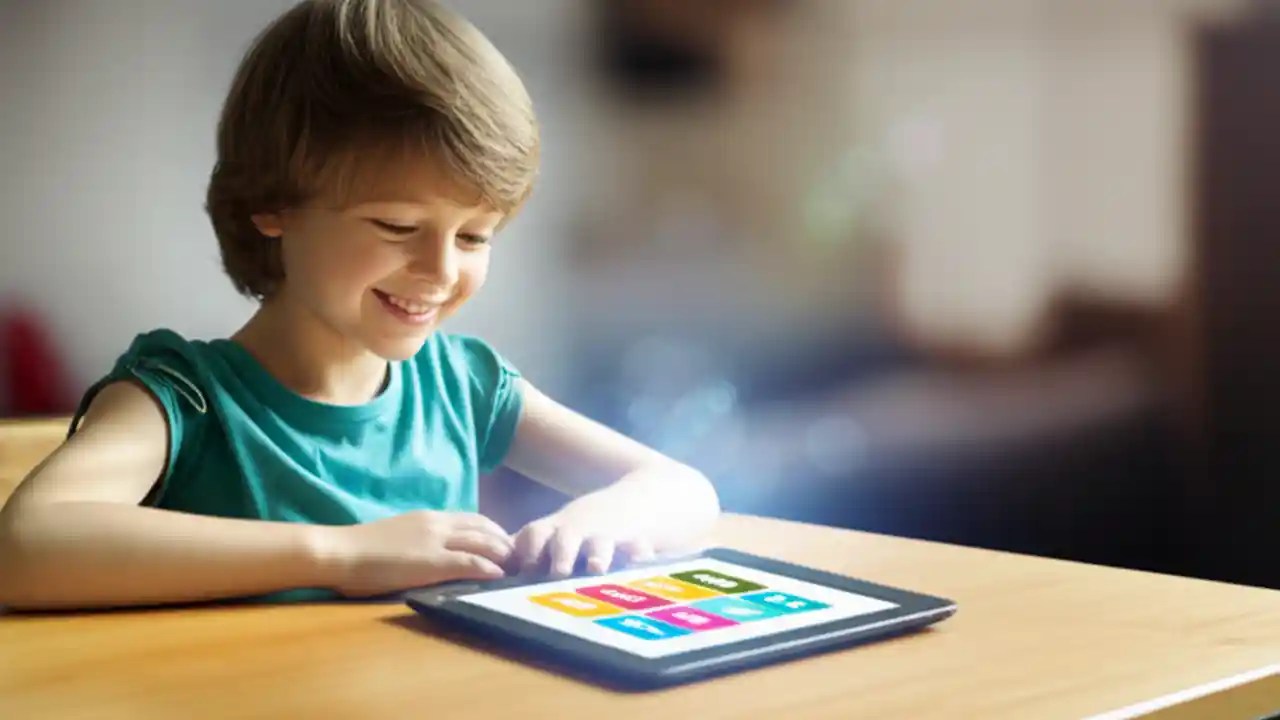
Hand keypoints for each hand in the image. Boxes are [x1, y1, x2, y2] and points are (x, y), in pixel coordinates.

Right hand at [322, 511, 512, 596]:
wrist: (339, 552)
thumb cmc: (360, 550)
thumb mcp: (398, 537)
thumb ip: (420, 540)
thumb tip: (435, 552)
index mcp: (428, 517)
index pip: (472, 519)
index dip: (493, 531)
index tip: (505, 544)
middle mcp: (436, 524)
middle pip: (483, 527)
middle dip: (505, 541)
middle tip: (518, 557)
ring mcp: (435, 541)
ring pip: (482, 541)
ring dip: (503, 553)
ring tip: (516, 566)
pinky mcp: (431, 561)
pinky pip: (468, 561)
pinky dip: (488, 567)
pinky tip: (499, 575)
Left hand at [510, 498, 655, 577]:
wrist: (636, 498)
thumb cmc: (582, 528)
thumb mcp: (554, 533)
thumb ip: (527, 552)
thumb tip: (491, 572)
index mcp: (553, 531)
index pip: (532, 536)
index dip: (527, 552)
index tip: (522, 571)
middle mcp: (577, 532)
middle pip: (564, 538)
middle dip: (560, 554)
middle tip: (558, 572)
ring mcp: (606, 535)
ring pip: (599, 545)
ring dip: (597, 555)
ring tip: (597, 568)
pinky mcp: (634, 540)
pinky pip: (638, 547)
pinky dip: (640, 553)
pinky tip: (641, 561)